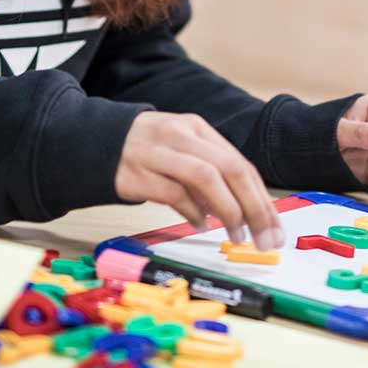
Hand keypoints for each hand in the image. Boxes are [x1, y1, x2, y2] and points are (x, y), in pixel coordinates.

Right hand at [115, 111, 283, 249]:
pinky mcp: (134, 172)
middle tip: (265, 239)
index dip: (262, 199)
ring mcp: (157, 152)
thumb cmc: (146, 153)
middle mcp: (180, 135)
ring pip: (205, 177)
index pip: (241, 164)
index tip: (275, 229)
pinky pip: (172, 193)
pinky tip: (200, 225)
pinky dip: (192, 211)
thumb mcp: (181, 150)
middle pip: (230, 169)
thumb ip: (210, 173)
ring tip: (237, 235)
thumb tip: (245, 210)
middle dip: (254, 208)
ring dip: (228, 210)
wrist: (91, 142)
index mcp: (196, 128)